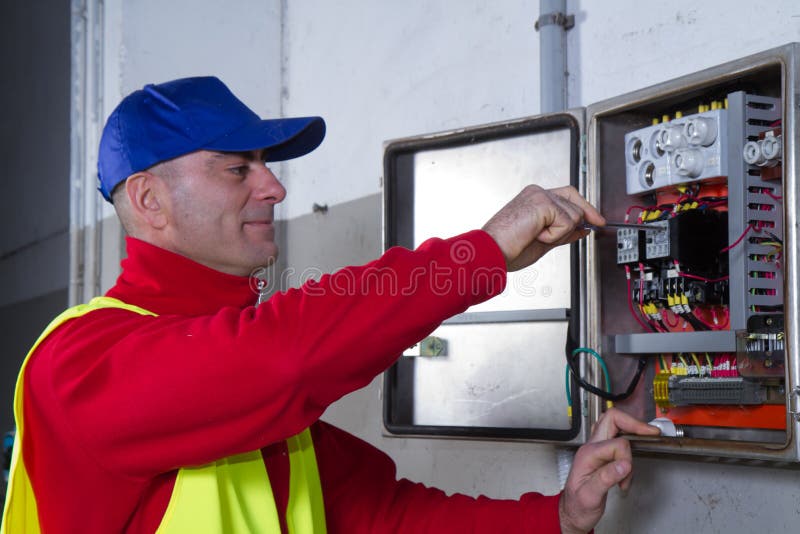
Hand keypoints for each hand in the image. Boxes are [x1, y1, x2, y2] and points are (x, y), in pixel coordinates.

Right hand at [481, 185, 604, 271]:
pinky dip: (555, 235)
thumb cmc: (508, 248)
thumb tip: (583, 229)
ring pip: (573, 215)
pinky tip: (536, 235)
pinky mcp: (543, 203)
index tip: (598, 221)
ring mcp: (540, 195)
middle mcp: (537, 192)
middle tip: (560, 234)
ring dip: (559, 234)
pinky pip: (566, 223)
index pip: (569, 196)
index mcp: (534, 198)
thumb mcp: (544, 240)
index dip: (585, 208)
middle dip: (576, 223)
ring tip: (536, 236)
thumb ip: (564, 231)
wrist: (492, 251)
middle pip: (576, 203)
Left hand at [558, 408, 660, 533]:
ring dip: (631, 443)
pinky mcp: (602, 455)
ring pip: (616, 428)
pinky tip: (625, 473)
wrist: (572, 513)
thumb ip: (606, 478)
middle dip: (634, 424)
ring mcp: (597, 450)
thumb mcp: (590, 496)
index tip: (629, 470)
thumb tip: (624, 465)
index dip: (626, 456)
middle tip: (651, 432)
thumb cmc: (578, 506)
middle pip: (612, 419)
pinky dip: (628, 454)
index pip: (616, 443)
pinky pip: (618, 443)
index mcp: (588, 455)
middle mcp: (591, 447)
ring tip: (630, 468)